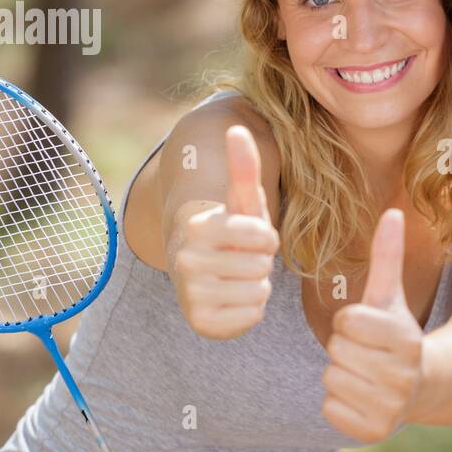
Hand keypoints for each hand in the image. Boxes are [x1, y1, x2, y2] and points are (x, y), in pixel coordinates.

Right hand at [171, 125, 279, 339]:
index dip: (266, 237)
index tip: (249, 237)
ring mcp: (190, 294)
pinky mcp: (200, 323)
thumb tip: (238, 128)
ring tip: (238, 277)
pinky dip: (250, 310)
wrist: (201, 271)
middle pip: (263, 266)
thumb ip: (243, 167)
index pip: (263, 236)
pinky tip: (233, 299)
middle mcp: (186, 260)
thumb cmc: (231, 232)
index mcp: (198, 225)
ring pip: (259, 291)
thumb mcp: (242, 201)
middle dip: (261, 262)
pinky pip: (252, 317)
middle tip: (242, 260)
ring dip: (257, 286)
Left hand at [321, 209, 424, 442]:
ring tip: (364, 375)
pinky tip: (360, 397)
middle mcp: (403, 375)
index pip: (346, 321)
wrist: (421, 386)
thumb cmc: (394, 334)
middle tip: (365, 354)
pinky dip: (337, 404)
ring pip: (331, 380)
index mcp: (406, 339)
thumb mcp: (389, 296)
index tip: (366, 328)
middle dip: (344, 349)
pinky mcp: (374, 432)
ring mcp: (392, 407)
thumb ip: (387, 255)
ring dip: (340, 376)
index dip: (349, 321)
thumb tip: (393, 211)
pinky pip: (329, 410)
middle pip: (336, 351)